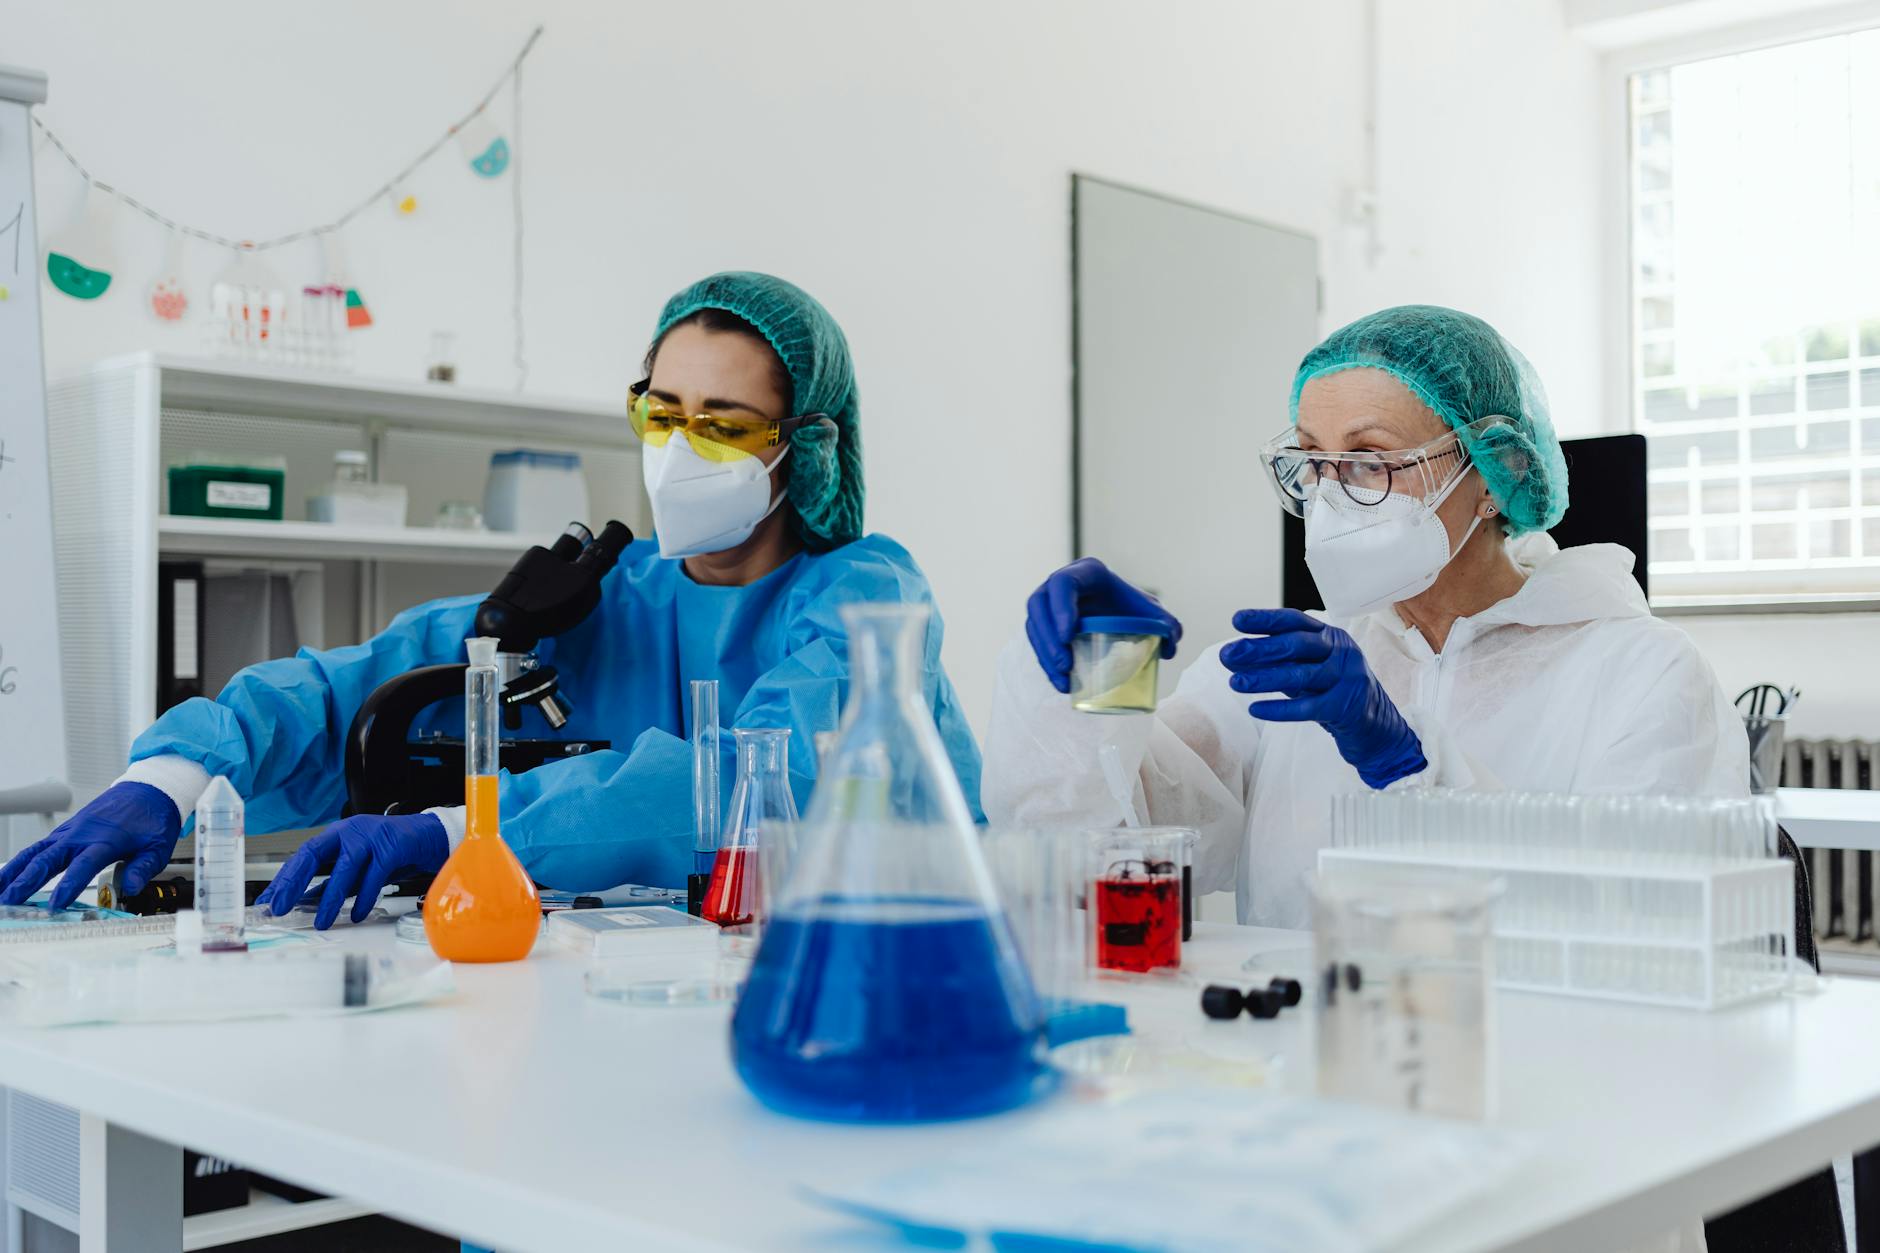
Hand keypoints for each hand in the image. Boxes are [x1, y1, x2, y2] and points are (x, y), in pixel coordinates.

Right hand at [0, 782, 181, 909]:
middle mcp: (81, 835)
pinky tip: (7, 876)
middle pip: (47, 860)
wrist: (147, 790)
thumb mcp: (158, 846)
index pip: (82, 865)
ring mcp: (69, 833)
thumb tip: (131, 888)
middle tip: (9, 901)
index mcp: (105, 839)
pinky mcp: (64, 833)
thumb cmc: (152, 818)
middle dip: (25, 882)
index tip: (55, 905)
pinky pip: (37, 848)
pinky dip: (19, 862)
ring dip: (13, 872)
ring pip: (35, 852)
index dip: (67, 885)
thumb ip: (143, 868)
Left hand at [257, 812, 448, 929]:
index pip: (303, 854)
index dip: (284, 878)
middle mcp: (350, 831)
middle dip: (294, 882)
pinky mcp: (392, 847)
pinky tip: (357, 914)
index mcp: (338, 835)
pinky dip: (364, 898)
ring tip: (322, 920)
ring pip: (344, 868)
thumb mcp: (359, 865)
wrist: (430, 837)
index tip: (269, 900)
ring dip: (331, 897)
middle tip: (279, 907)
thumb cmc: (392, 850)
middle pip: (313, 854)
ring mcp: (371, 836)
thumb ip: (334, 880)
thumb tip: (306, 900)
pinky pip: (374, 876)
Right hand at [1024, 558, 1181, 692]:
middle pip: (1040, 606)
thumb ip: (1168, 626)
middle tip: (1066, 665)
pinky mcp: (1043, 625)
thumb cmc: (1132, 607)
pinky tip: (1062, 685)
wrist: (1118, 612)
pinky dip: (1046, 665)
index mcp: (1085, 573)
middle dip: (1048, 638)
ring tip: (1064, 681)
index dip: (1061, 607)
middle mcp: (1059, 584)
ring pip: (1035, 627)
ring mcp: (1047, 605)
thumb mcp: (1152, 613)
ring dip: (1044, 655)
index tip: (1069, 635)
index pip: (1064, 583)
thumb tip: (1169, 646)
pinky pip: (1036, 643)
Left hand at [1221, 608, 1427, 788]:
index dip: (1266, 619)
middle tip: (1228, 653)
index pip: (1295, 621)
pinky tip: (1255, 708)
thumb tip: (1233, 655)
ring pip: (1301, 675)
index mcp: (1330, 636)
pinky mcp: (1346, 707)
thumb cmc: (1333, 692)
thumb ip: (1278, 661)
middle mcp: (1341, 652)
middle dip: (1259, 649)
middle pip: (1296, 645)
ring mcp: (1347, 678)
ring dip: (1264, 678)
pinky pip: (1308, 707)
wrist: (1374, 726)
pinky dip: (1280, 709)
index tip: (1237, 620)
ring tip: (1234, 682)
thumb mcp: (1307, 670)